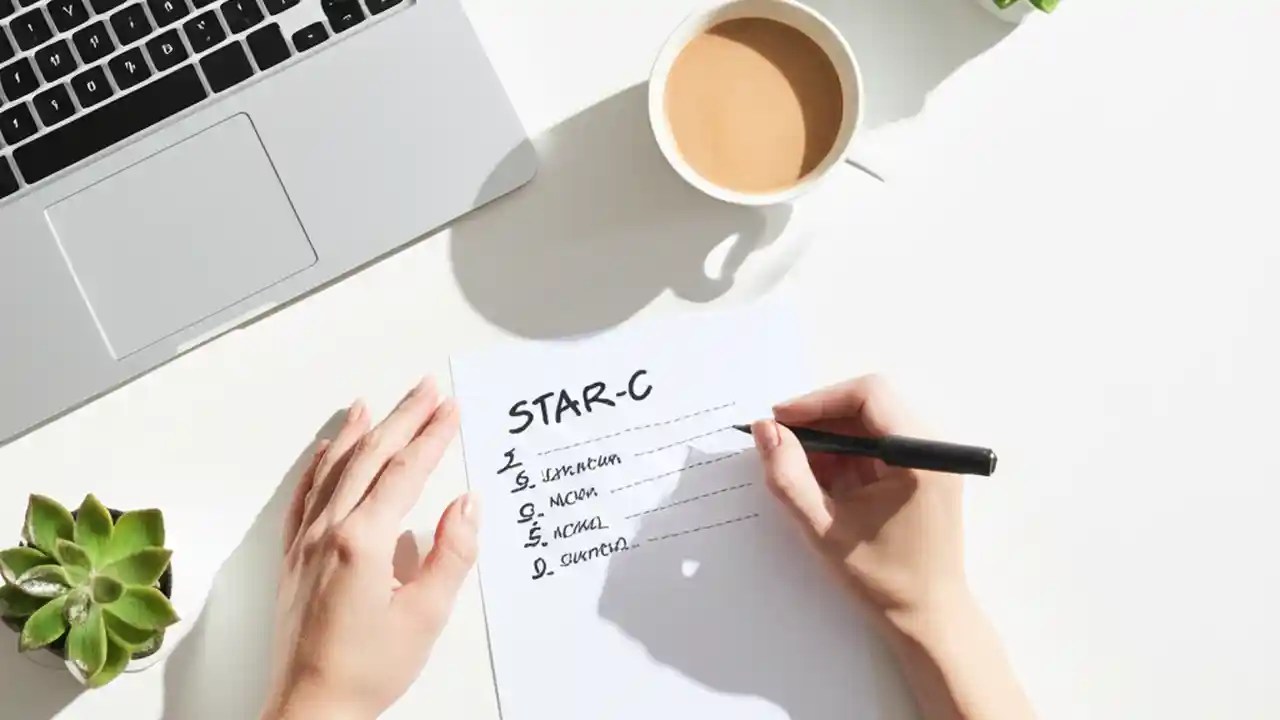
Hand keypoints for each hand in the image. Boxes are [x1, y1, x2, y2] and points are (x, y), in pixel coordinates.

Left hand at [261, 378, 477, 719]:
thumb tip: (465, 505)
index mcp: (362, 541)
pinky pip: (304, 495)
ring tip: (375, 403)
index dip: (432, 436)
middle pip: (370, 457)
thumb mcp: (426, 616)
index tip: (451, 409)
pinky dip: (318, 464)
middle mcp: (328, 532)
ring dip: (359, 431)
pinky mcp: (293, 557)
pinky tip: (325, 450)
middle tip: (427, 390)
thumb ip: (450, 553)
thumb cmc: (366, 670)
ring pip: (333, 468)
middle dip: (402, 418)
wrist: (311, 709)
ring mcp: (305, 542)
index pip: (405, 472)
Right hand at [752, 375, 1034, 719]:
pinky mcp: (925, 472)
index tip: (781, 421)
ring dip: (832, 438)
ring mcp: (933, 459)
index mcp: (919, 456)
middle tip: (781, 442)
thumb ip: (789, 477)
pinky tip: (823, 480)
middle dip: (821, 419)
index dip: (818, 401)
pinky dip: (847, 454)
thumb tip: (765, 430)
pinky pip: (880, 443)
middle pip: (870, 403)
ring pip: (872, 422)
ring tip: (799, 468)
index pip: (868, 394)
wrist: (928, 617)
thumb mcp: (824, 528)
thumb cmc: (883, 578)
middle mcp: (933, 448)